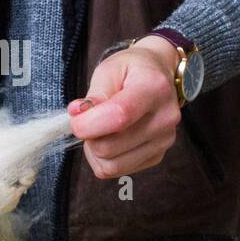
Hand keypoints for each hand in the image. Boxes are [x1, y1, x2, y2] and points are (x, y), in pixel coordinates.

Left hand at [66, 36, 180, 179]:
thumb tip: (77, 115)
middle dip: (89, 136)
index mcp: (154, 88)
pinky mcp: (157, 156)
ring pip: (111, 165)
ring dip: (95, 151)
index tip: (75, 119)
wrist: (159, 76)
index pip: (119, 117)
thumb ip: (94, 94)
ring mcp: (163, 140)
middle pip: (110, 147)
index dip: (89, 124)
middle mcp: (164, 118)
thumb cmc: (131, 71)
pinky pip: (117, 170)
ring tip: (100, 130)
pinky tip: (111, 139)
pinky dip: (105, 159)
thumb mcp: (109, 70)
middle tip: (90, 120)